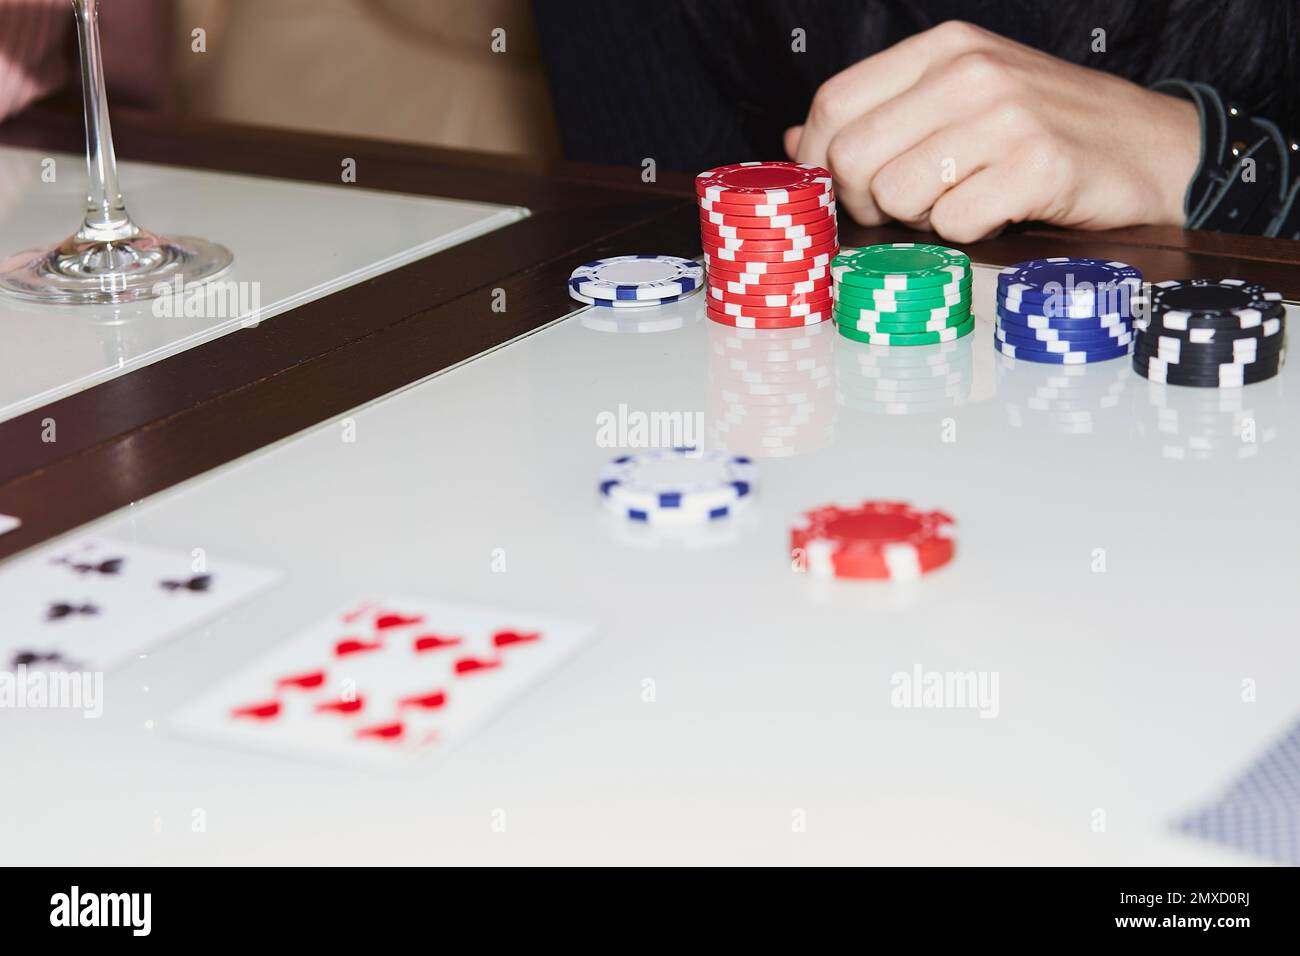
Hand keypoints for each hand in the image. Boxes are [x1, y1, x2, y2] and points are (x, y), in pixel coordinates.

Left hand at [785, 21, 1199, 240]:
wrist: (1155, 148)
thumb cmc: (1046, 130)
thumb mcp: (959, 101)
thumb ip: (880, 115)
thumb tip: (797, 139)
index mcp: (943, 48)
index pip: (834, 102)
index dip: (820, 158)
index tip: (838, 188)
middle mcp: (969, 71)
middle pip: (853, 156)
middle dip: (866, 200)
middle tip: (908, 207)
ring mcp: (1005, 115)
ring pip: (897, 194)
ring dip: (922, 218)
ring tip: (967, 199)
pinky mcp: (1036, 165)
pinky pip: (953, 224)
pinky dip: (968, 233)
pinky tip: (1001, 211)